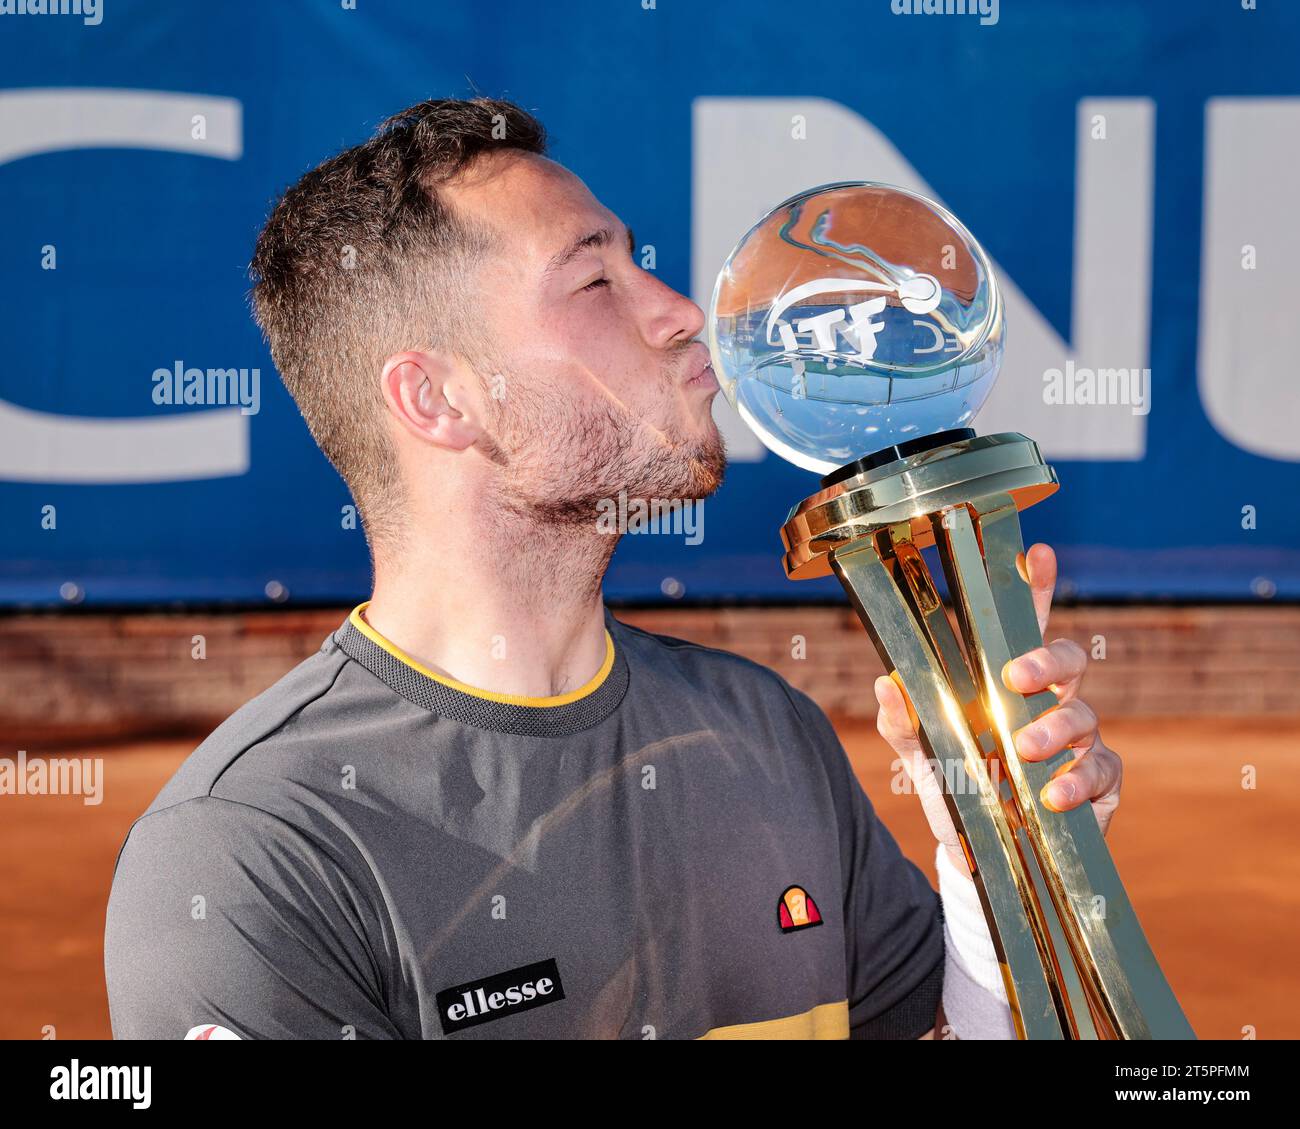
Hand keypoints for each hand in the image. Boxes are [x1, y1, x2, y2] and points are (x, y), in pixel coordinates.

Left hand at [873, 542, 1122, 870]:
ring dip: (1053, 730)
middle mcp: (1050, 700)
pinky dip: (1077, 779)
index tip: (1037, 554)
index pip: (1026, 625)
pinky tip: (1053, 795)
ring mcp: (1080, 739)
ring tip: (1023, 751)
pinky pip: (1102, 768)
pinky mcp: (1100, 780)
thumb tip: (885, 684)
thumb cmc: (953, 783)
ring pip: (1084, 713)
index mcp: (1008, 681)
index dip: (1037, 586)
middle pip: (1068, 659)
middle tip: (1015, 677)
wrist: (976, 854)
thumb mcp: (919, 751)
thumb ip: (901, 720)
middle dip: (1045, 661)